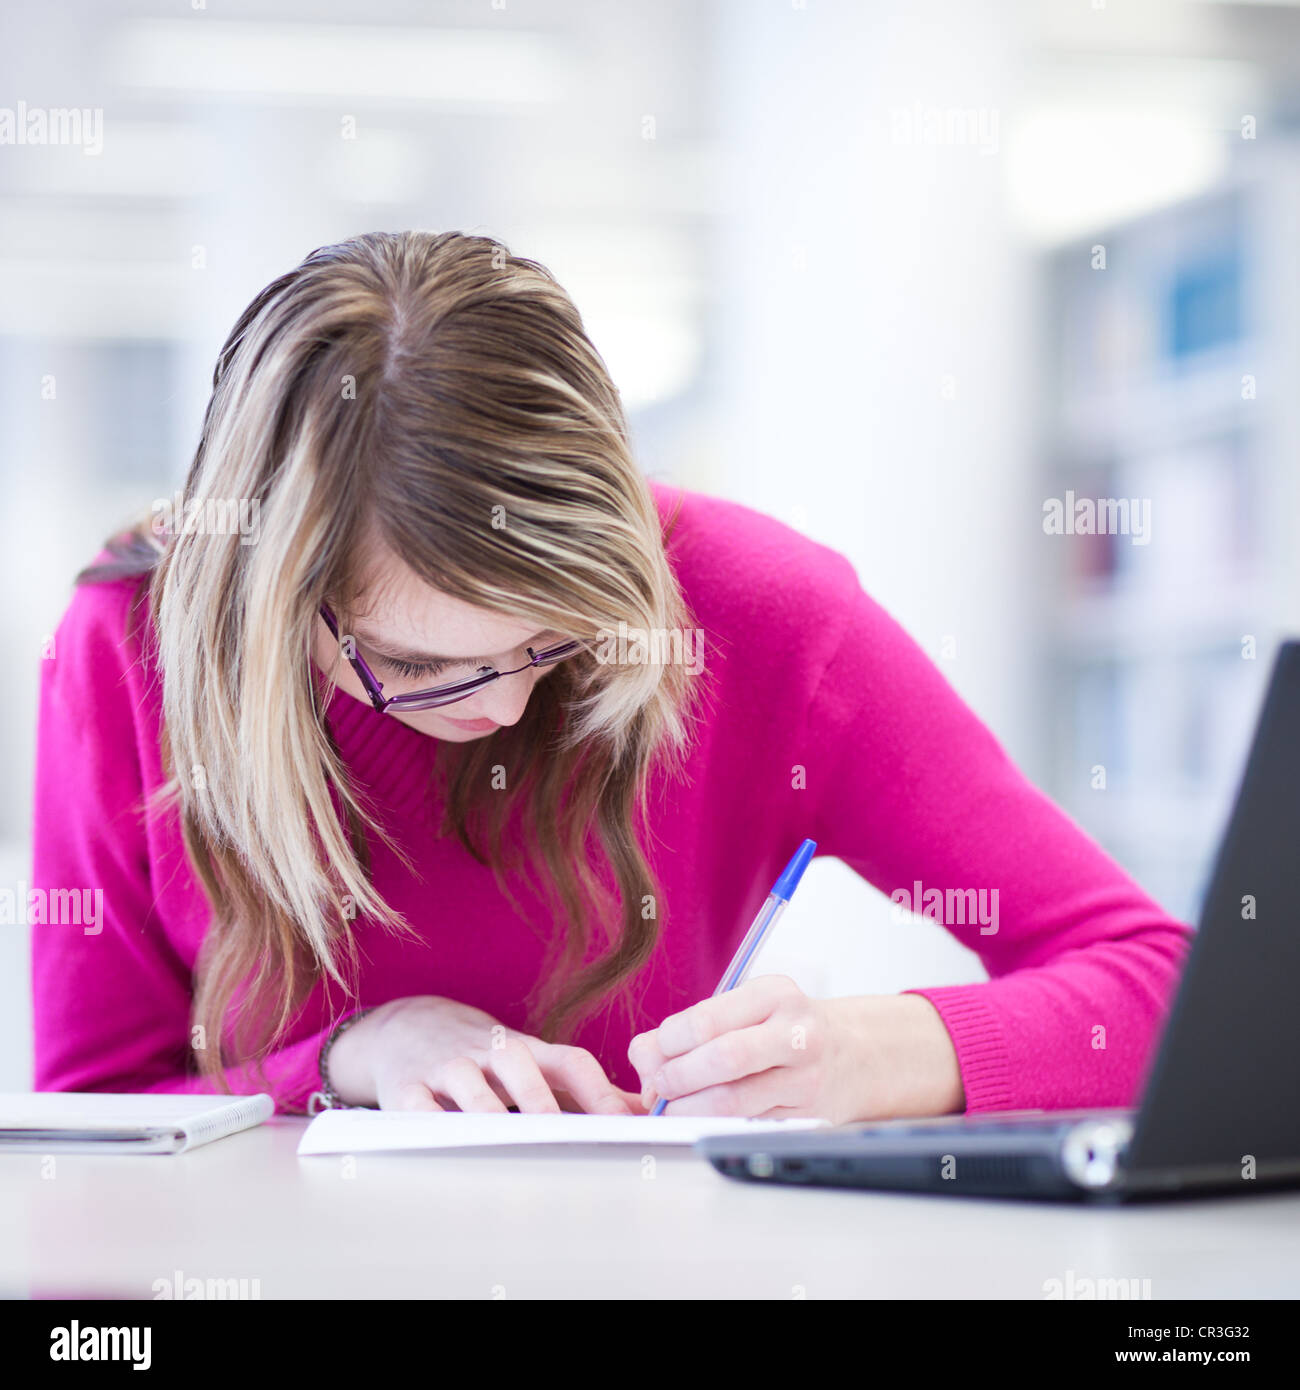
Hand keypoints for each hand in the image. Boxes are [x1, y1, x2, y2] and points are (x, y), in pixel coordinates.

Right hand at [326, 995, 642, 1113]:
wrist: (410, 1027)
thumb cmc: (489, 1059)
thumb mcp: (537, 1065)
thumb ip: (588, 1092)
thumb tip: (647, 1113)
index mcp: (531, 1051)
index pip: (571, 1061)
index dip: (598, 1091)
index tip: (622, 1125)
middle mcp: (492, 1053)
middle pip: (519, 1064)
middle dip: (539, 1101)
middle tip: (560, 1136)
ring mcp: (449, 1067)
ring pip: (469, 1086)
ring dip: (487, 1115)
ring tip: (504, 1145)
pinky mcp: (407, 1088)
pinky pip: (417, 1106)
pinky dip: (430, 1123)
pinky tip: (444, 1143)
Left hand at [627, 976, 964, 1123]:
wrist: (854, 1055)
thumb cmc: (785, 1028)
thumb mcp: (746, 1008)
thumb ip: (692, 1026)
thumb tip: (643, 1056)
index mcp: (775, 994)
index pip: (708, 1019)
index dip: (668, 1042)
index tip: (653, 1054)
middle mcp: (797, 1033)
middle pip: (723, 1059)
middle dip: (676, 1078)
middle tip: (658, 1087)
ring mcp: (806, 1078)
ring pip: (733, 1102)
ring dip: (689, 1109)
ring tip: (672, 1107)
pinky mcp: (807, 1117)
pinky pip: (747, 1126)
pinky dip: (713, 1126)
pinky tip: (701, 1119)